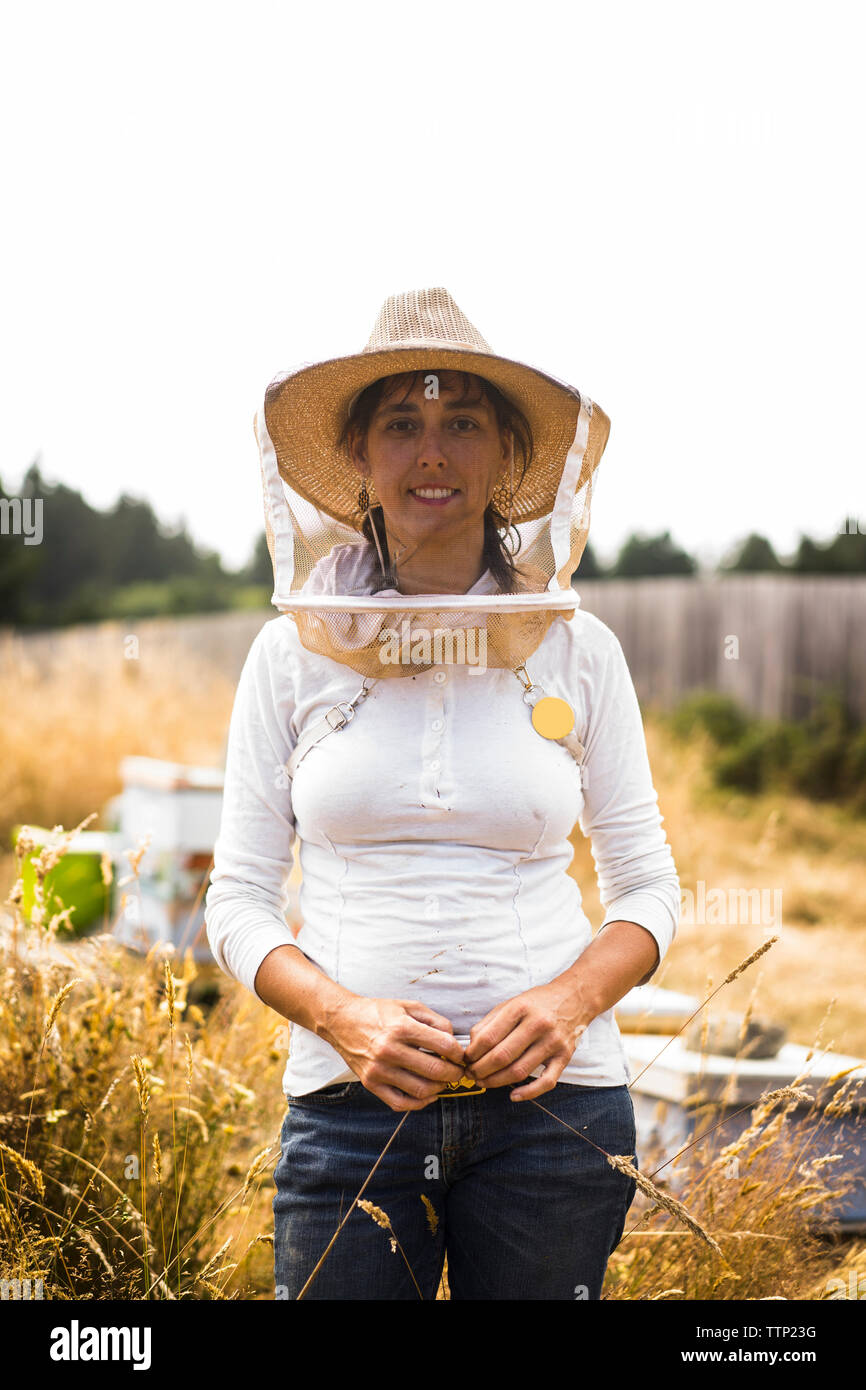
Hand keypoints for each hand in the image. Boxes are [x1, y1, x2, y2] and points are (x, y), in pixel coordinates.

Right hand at [323, 995, 467, 1111]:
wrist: (342, 1021)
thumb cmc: (377, 1012)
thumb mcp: (408, 1006)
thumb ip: (435, 1020)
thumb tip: (453, 1040)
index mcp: (402, 1027)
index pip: (443, 1045)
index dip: (458, 1052)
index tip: (460, 1055)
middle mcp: (390, 1050)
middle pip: (435, 1070)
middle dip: (454, 1073)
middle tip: (458, 1072)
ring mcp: (379, 1070)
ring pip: (421, 1090)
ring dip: (440, 1089)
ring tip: (443, 1081)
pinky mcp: (371, 1084)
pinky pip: (400, 1103)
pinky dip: (419, 1103)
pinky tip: (428, 1095)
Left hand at [463, 978, 592, 1101]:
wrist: (574, 997)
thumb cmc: (538, 1002)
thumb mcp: (511, 1003)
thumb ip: (490, 1023)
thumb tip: (472, 1047)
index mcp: (520, 1008)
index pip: (489, 1038)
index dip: (473, 1053)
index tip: (465, 1060)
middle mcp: (538, 1025)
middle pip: (502, 1056)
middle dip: (481, 1070)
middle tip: (471, 1074)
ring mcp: (553, 1042)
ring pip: (519, 1071)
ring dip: (497, 1082)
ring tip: (485, 1082)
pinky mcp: (564, 1057)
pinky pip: (547, 1081)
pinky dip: (529, 1092)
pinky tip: (513, 1095)